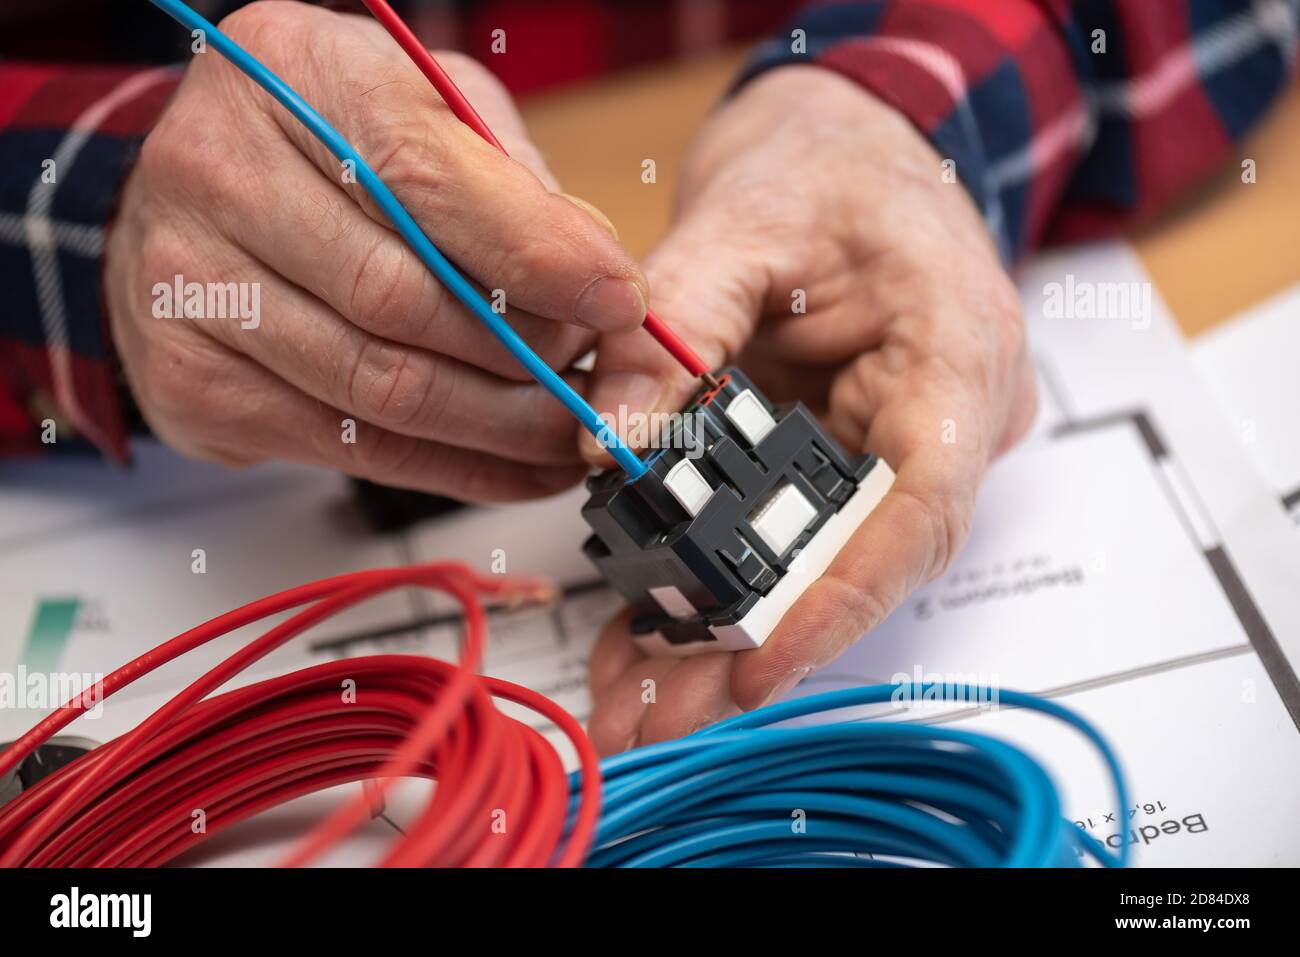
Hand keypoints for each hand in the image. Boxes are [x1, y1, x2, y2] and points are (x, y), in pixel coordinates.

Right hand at [106, 0, 646, 500]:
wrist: (195, 201)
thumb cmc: (332, 147)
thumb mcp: (425, 110)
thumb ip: (507, 180)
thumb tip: (597, 282)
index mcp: (289, 74)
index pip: (426, 178)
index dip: (537, 254)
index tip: (619, 302)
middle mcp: (216, 173)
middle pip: (403, 300)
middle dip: (527, 355)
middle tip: (595, 378)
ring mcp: (188, 286)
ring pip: (382, 389)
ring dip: (502, 426)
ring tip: (570, 428)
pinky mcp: (194, 381)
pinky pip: (352, 449)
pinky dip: (455, 468)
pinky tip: (516, 465)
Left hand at [582, 66, 1036, 753]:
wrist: (847, 146)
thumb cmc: (827, 165)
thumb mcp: (744, 221)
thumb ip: (676, 326)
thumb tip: (609, 444)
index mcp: (956, 356)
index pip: (920, 508)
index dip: (841, 601)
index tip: (755, 663)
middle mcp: (936, 425)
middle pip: (857, 565)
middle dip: (754, 647)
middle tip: (658, 717)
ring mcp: (886, 451)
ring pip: (813, 570)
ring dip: (721, 636)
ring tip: (633, 702)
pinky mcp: (830, 460)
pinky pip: (780, 539)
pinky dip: (710, 589)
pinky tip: (642, 639)